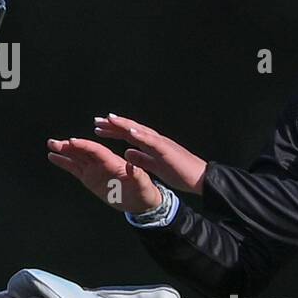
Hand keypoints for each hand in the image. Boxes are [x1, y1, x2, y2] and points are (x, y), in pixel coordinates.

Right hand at [46, 137, 163, 213]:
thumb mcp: (143, 185)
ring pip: (77, 157)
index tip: (71, 142)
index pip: (96, 151)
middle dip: (69, 146)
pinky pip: (74, 168)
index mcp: (114, 163)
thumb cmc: (144, 192)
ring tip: (50, 145)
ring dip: (64, 151)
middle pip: (83, 151)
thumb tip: (133, 166)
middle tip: (54, 142)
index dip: (84, 146)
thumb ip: (137, 175)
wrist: (140, 201)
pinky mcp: (90, 178)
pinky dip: (64, 162)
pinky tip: (53, 157)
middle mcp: (102, 163)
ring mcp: (95, 170)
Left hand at [92, 113, 206, 194]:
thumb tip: (127, 152)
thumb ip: (141, 158)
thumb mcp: (155, 166)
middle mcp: (155, 140)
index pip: (129, 135)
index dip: (114, 130)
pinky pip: (152, 141)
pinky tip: (130, 131)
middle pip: (131, 129)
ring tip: (110, 119)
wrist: (200, 178)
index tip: (98, 127)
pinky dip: (141, 135)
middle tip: (97, 120)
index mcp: (151, 145)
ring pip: (140, 130)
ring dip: (124, 124)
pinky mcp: (167, 150)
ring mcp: (161, 143)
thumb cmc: (179, 172)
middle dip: (114, 124)